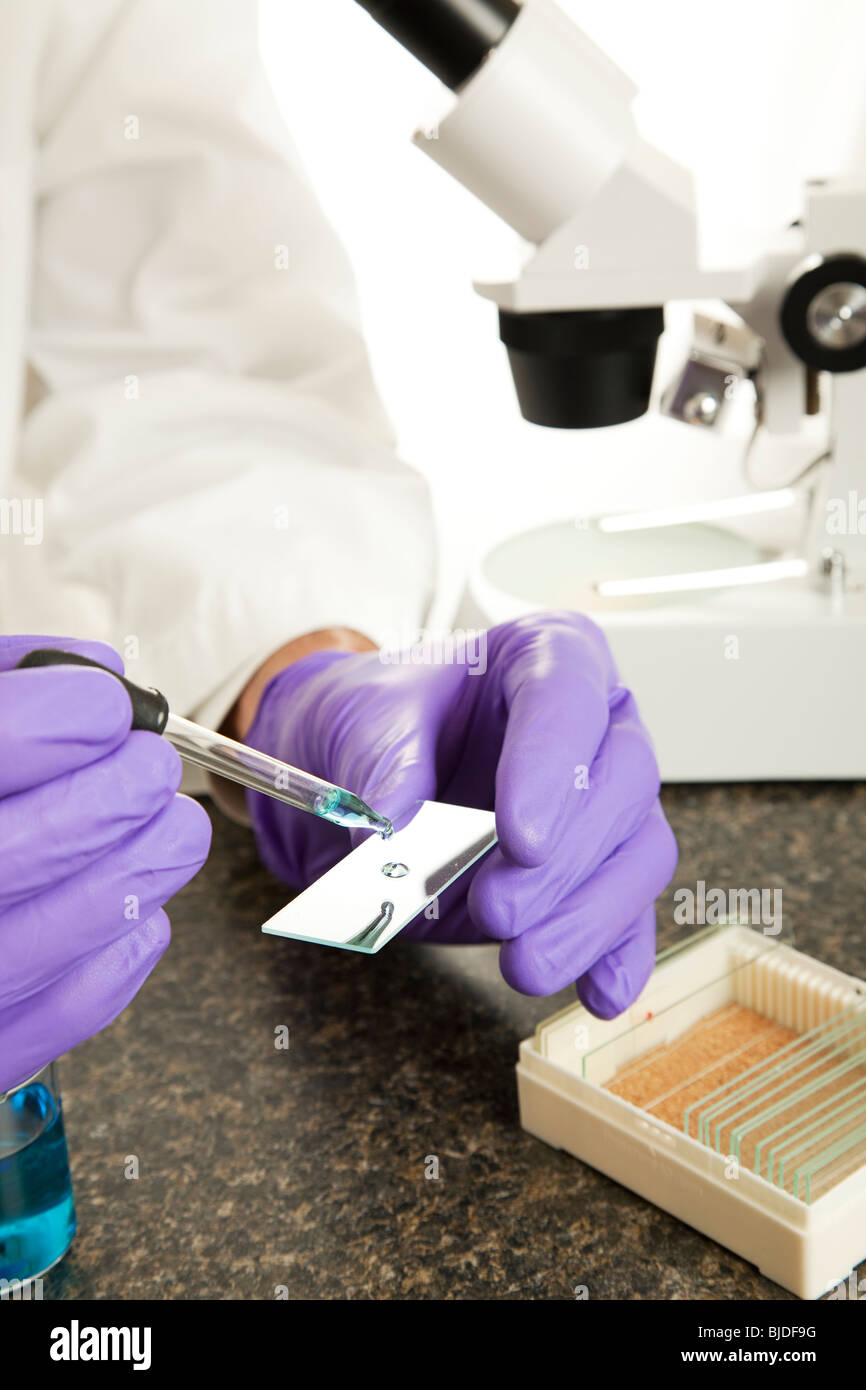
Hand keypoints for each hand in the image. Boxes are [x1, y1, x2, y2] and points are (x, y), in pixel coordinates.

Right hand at [0, 636, 211, 1093]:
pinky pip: (60, 1013)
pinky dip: (119, 955)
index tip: (108, 707)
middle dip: (113, 797)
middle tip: (150, 770)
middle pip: (16, 853)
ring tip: (169, 830)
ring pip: (54, 934)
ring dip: (141, 868)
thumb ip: (0, 683)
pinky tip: (133, 912)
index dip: (59, 719)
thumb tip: (100, 677)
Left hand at [244, 613, 676, 1014]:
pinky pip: (626, 914)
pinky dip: (614, 956)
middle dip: (566, 858)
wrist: (356, 772)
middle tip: (499, 906)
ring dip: (587, 918)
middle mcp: (592, 726)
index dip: (554, 765)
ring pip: (638, 855)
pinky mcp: (591, 872)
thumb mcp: (358, 718)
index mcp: (545, 657)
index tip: (519, 835)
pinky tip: (600, 993)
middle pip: (622, 783)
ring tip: (524, 964)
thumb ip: (380, 760)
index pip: (569, 694)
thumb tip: (394, 820)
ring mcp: (600, 802)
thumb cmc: (373, 722)